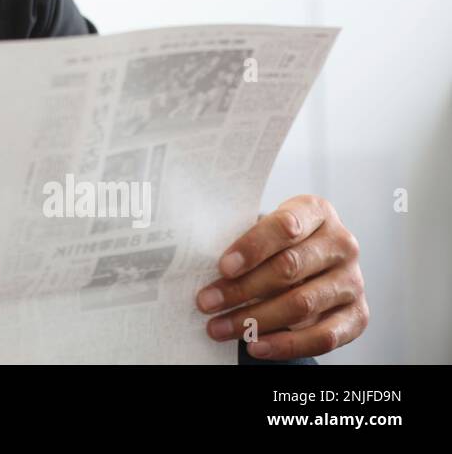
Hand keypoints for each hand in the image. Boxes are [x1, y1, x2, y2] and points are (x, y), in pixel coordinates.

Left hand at [196, 194, 367, 359]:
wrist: (313, 263)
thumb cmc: (276, 243)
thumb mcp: (263, 229)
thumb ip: (243, 240)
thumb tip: (200, 263)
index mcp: (317, 211)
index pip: (285, 226)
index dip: (252, 247)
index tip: (222, 267)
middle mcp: (342, 244)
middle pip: (289, 267)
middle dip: (241, 288)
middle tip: (206, 302)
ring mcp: (353, 281)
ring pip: (301, 303)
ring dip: (254, 319)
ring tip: (219, 327)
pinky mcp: (358, 315)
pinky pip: (323, 336)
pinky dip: (286, 345)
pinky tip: (256, 346)